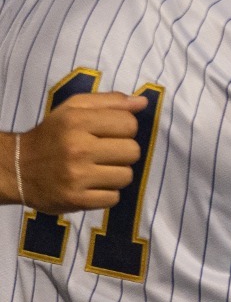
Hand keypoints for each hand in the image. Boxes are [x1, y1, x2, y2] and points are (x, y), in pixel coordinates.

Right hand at [10, 93, 146, 210]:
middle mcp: (77, 148)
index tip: (108, 134)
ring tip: (96, 170)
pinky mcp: (76, 199)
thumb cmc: (52, 135)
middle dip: (122, 153)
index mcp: (77, 121)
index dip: (124, 129)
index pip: (130, 124)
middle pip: (133, 151)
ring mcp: (77, 176)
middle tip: (103, 153)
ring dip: (116, 174)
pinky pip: (114, 198)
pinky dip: (106, 194)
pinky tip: (90, 185)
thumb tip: (142, 102)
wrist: (17, 167)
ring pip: (126, 176)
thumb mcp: (73, 108)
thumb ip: (110, 102)